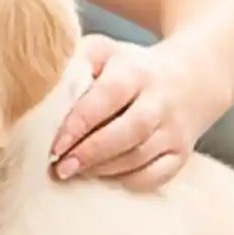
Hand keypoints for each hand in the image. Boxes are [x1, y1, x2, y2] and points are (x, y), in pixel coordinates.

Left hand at [50, 34, 215, 191]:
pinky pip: (156, 176)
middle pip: (128, 131)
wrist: (191, 77)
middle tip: (61, 168)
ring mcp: (174, 129)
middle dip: (91, 153)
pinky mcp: (181, 153)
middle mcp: (159, 101)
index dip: (79, 124)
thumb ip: (75, 66)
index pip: (107, 97)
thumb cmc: (132, 68)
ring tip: (75, 172)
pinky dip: (128, 181)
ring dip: (104, 169)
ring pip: (140, 156)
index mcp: (136, 72)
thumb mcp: (105, 53)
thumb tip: (41, 95)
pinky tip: (104, 177)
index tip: (55, 146)